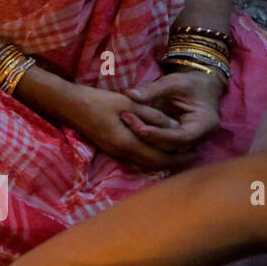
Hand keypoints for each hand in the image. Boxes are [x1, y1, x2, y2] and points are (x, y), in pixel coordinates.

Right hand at [58, 84, 193, 171]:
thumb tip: (173, 125)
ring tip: (181, 153)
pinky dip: (152, 156)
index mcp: (127, 142)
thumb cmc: (97, 101)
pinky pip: (137, 158)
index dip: (179, 156)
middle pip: (154, 164)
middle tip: (194, 155)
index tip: (197, 151)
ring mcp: (115, 152)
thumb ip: (151, 115)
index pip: (160, 157)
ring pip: (145, 163)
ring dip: (164, 160)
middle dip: (175, 162)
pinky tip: (159, 148)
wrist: (69, 105)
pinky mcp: (111, 148)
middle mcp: (122, 152)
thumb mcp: (127, 103)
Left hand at [121, 71, 222, 153]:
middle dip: (148, 136)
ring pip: (164, 150)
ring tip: (125, 120)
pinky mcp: (177, 143)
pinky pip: (161, 147)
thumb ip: (152, 89)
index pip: (181, 137)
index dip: (160, 135)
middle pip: (171, 146)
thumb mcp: (173, 82)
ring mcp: (189, 143)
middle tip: (125, 119)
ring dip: (144, 139)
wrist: (199, 88)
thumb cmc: (189, 83)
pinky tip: (128, 128)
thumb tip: (129, 94)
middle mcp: (199, 138)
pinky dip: (145, 139)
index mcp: (204, 124)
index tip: (139, 128)